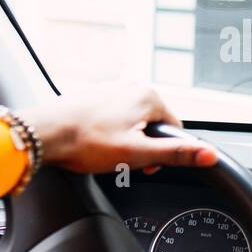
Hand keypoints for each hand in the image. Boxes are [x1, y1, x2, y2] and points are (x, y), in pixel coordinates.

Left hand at [20, 85, 216, 173]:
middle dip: (141, 148)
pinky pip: (112, 120)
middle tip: (120, 161)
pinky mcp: (93, 97)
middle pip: (152, 127)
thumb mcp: (136, 154)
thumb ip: (175, 154)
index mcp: (148, 96)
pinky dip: (106, 134)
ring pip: (131, 125)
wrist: (43, 134)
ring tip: (102, 153)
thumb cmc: (85, 142)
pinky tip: (92, 145)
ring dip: (123, 142)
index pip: (174, 130)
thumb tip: (209, 155)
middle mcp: (131, 86)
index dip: (162, 154)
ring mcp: (110, 90)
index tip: (143, 165)